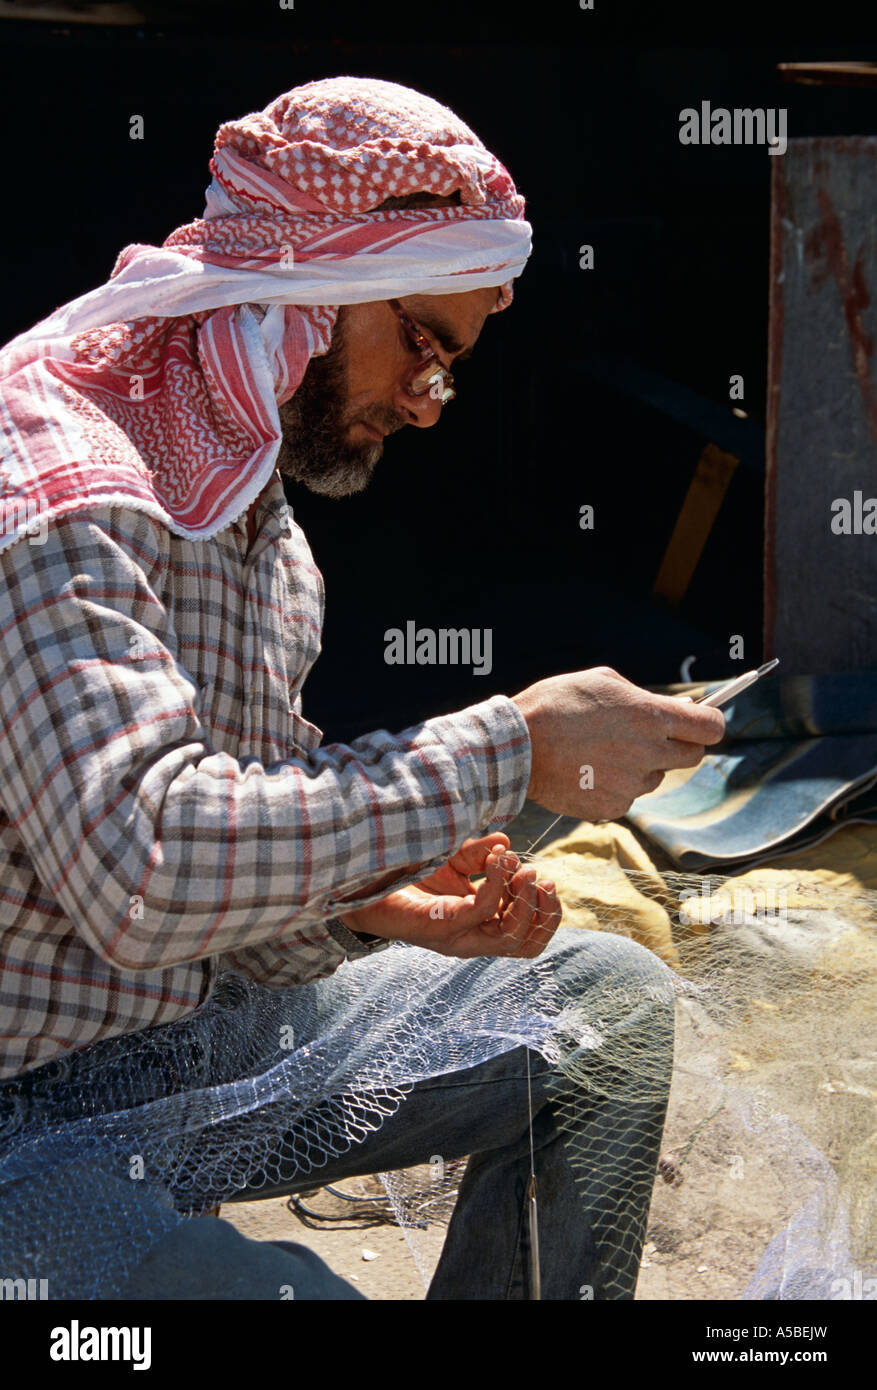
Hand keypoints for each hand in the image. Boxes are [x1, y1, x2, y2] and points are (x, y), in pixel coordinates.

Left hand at [338, 833, 561, 958]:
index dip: (545, 911)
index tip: (543, 876)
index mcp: (478, 927)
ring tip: (524, 870)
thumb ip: (480, 854)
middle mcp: (470, 938)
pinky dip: (496, 884)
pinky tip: (496, 861)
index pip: (527, 936)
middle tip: (541, 878)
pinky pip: (481, 911)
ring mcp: (456, 937)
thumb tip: (506, 844)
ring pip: (510, 936)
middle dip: (544, 912)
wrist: (361, 881)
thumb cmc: (405, 875)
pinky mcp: (439, 927)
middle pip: (526, 945)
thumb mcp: (451, 860)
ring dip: (524, 901)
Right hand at [512, 665, 725, 819]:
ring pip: (654, 777)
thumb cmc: (557, 704)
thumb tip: (678, 709)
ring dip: (641, 766)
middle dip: (678, 745)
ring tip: (602, 751)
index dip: (708, 723)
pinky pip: (627, 795)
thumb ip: (646, 697)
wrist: (516, 746)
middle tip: (650, 735)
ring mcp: (631, 784)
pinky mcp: (612, 806)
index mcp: (651, 717)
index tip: (699, 721)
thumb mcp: (604, 682)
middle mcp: (648, 754)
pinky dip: (614, 784)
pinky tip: (587, 768)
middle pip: (692, 757)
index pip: (710, 728)